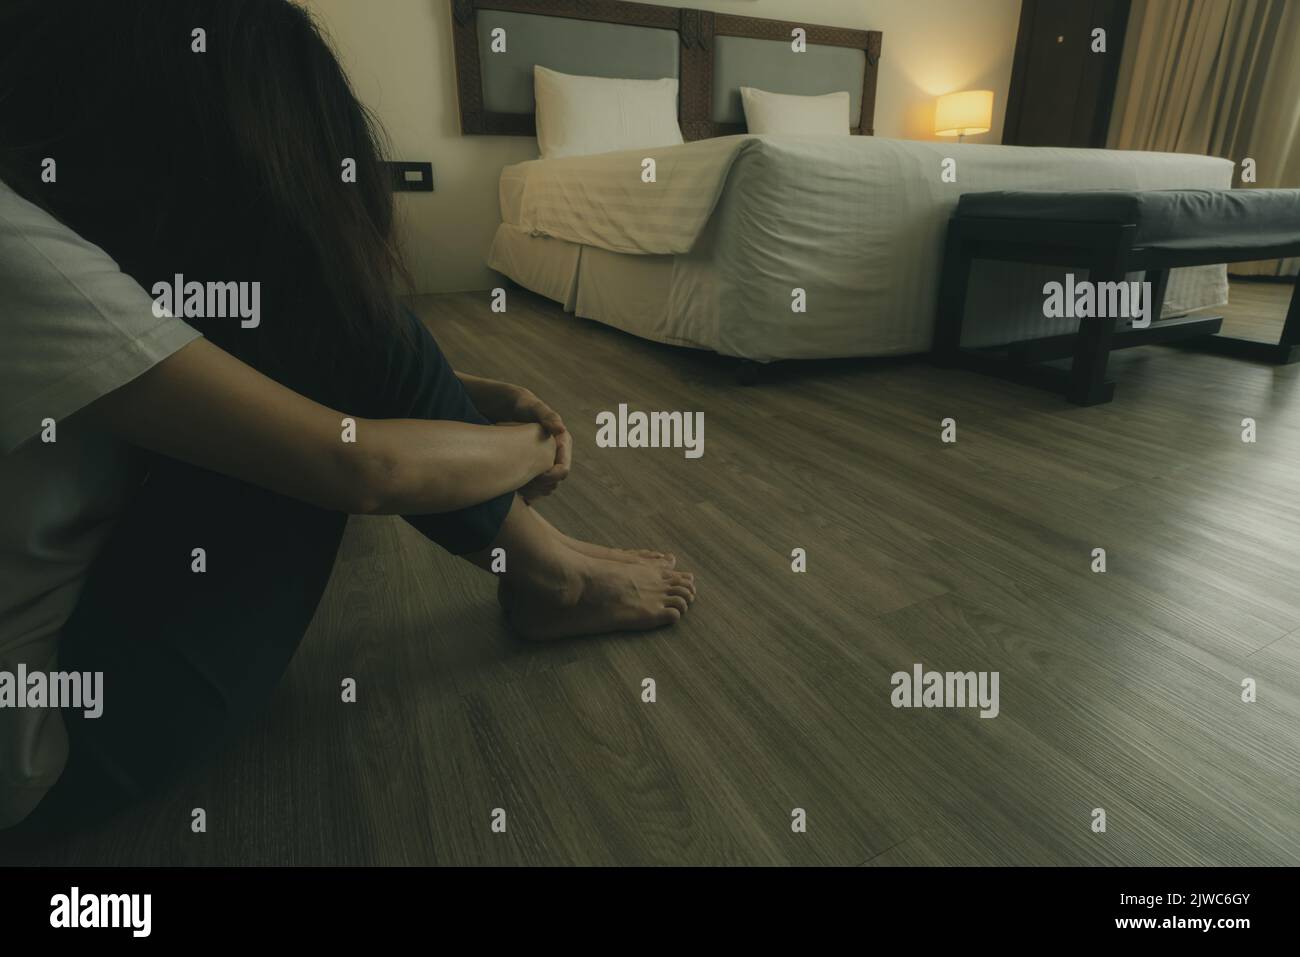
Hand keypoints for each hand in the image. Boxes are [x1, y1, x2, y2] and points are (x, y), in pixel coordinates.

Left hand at [460, 374, 570, 499]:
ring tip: (515, 483)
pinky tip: (512, 484)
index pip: (563, 471)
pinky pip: (536, 486)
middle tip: (519, 482)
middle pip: (555, 482)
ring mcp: (547, 460)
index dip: (549, 477)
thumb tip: (561, 429)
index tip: (532, 476)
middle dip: (540, 485)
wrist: (509, 407)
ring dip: (532, 489)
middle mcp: (557, 453)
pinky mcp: (536, 465)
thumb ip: (548, 417)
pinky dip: (526, 488)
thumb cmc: (522, 405)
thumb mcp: (534, 408)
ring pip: (546, 486)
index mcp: (563, 443)